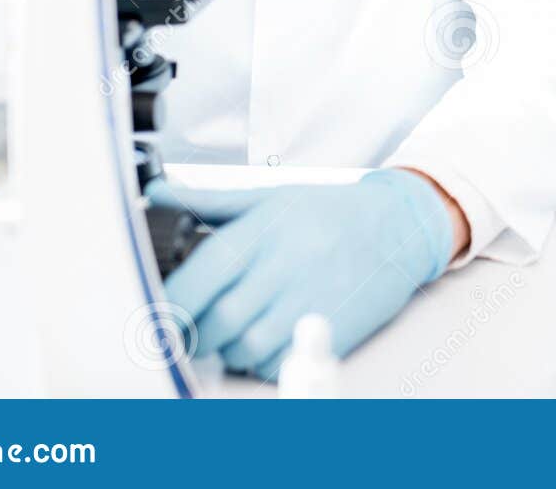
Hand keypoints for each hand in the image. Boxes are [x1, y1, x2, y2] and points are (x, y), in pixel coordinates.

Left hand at [147, 169, 452, 379]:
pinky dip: (258, 360)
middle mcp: (284, 267)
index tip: (156, 315)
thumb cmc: (332, 212)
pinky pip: (275, 362)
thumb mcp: (271, 196)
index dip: (171, 304)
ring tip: (232, 331)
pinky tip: (264, 338)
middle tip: (191, 328)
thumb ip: (210, 199)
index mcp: (264, 231)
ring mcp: (308, 301)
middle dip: (194, 333)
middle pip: (217, 321)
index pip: (202, 276)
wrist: (400, 227)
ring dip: (226, 348)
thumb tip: (159, 192)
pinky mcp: (329, 331)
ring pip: (242, 348)